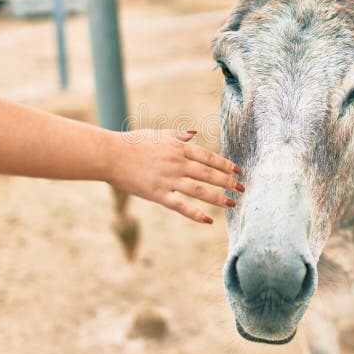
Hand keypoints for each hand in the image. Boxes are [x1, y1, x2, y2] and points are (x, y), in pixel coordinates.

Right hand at [106, 129, 243, 223]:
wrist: (111, 155)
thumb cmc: (134, 143)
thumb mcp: (159, 134)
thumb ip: (178, 136)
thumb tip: (194, 134)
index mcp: (179, 147)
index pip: (208, 157)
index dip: (225, 164)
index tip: (238, 171)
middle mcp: (177, 163)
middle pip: (209, 173)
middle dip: (228, 182)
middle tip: (242, 188)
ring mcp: (168, 179)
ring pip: (200, 190)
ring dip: (218, 197)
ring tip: (232, 203)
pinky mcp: (158, 194)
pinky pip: (181, 206)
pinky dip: (196, 214)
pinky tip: (208, 220)